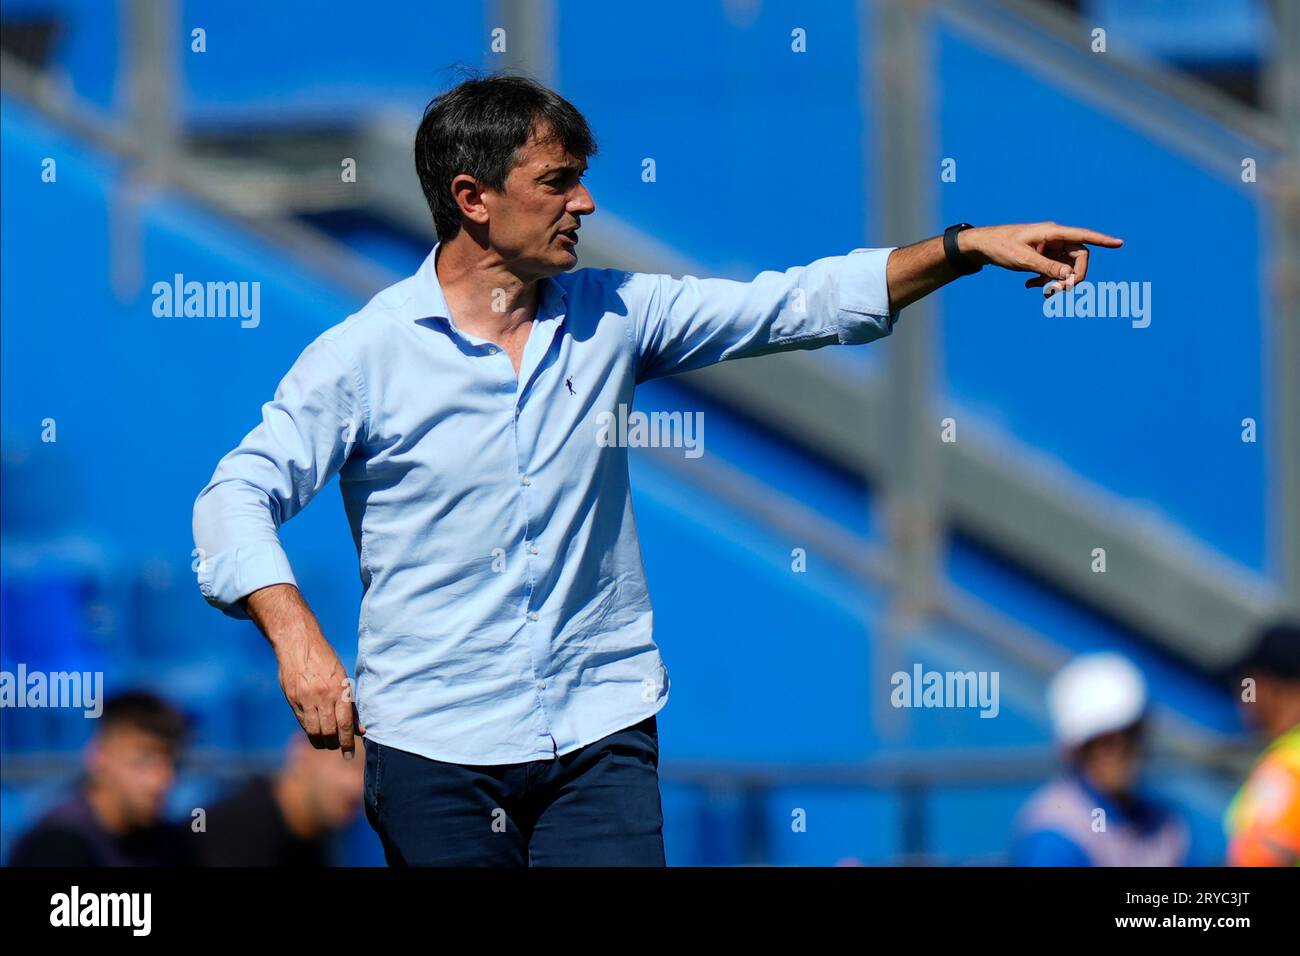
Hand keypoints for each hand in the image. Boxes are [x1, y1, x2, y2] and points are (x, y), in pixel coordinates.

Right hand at [274, 628, 365, 757]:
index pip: (344, 724)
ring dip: (321, 741)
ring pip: (313, 731)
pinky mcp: (292, 700)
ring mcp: (304, 699)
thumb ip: (349, 703)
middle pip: (328, 732)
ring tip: (327, 743)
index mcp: (338, 690)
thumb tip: (358, 728)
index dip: (347, 742)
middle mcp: (321, 697)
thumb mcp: (342, 677)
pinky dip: (309, 730)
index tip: (349, 755)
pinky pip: (302, 722)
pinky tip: (315, 731)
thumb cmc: (325, 659)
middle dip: (334, 744)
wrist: (298, 643)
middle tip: (338, 747)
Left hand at [961, 221, 1122, 293]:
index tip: (1119, 243)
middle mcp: (1054, 239)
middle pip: (1079, 257)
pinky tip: (1030, 286)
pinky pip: (1054, 271)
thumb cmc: (1001, 247)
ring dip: (1057, 281)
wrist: (983, 246)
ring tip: (1040, 291)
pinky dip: (1046, 281)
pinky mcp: (1043, 257)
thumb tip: (1070, 275)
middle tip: (1058, 291)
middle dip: (1073, 276)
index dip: (1102, 240)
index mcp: (1052, 232)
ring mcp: (1049, 248)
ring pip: (1066, 267)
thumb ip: (1047, 267)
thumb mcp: (1023, 259)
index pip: (1082, 236)